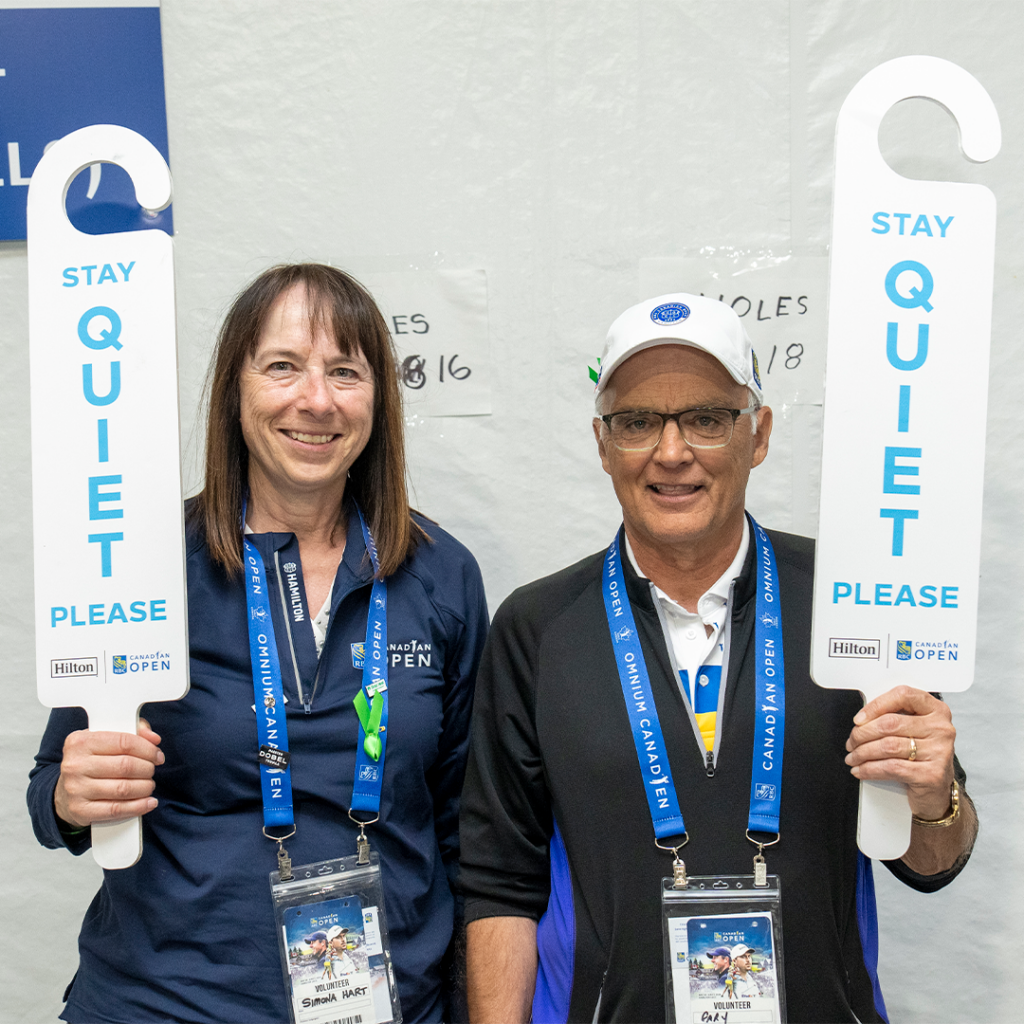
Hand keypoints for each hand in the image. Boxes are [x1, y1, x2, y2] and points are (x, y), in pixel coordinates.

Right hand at [54, 718, 164, 828]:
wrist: (66, 792)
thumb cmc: (92, 762)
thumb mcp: (106, 739)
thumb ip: (133, 731)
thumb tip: (154, 738)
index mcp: (80, 741)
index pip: (124, 742)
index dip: (147, 749)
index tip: (157, 756)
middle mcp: (75, 765)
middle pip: (126, 766)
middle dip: (147, 769)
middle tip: (151, 771)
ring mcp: (75, 789)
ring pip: (123, 788)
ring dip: (145, 787)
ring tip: (149, 785)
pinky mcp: (80, 810)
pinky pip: (116, 810)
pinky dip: (138, 806)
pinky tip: (149, 802)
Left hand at [844, 685, 955, 819]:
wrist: (937, 790)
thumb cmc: (922, 755)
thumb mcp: (913, 730)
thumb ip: (894, 717)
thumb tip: (861, 720)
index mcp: (936, 710)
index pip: (903, 696)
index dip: (876, 705)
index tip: (859, 719)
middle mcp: (941, 729)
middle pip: (890, 723)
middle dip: (862, 734)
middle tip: (851, 742)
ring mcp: (939, 752)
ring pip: (887, 746)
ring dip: (862, 753)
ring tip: (853, 757)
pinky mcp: (932, 774)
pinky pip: (891, 767)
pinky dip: (870, 769)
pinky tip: (861, 770)